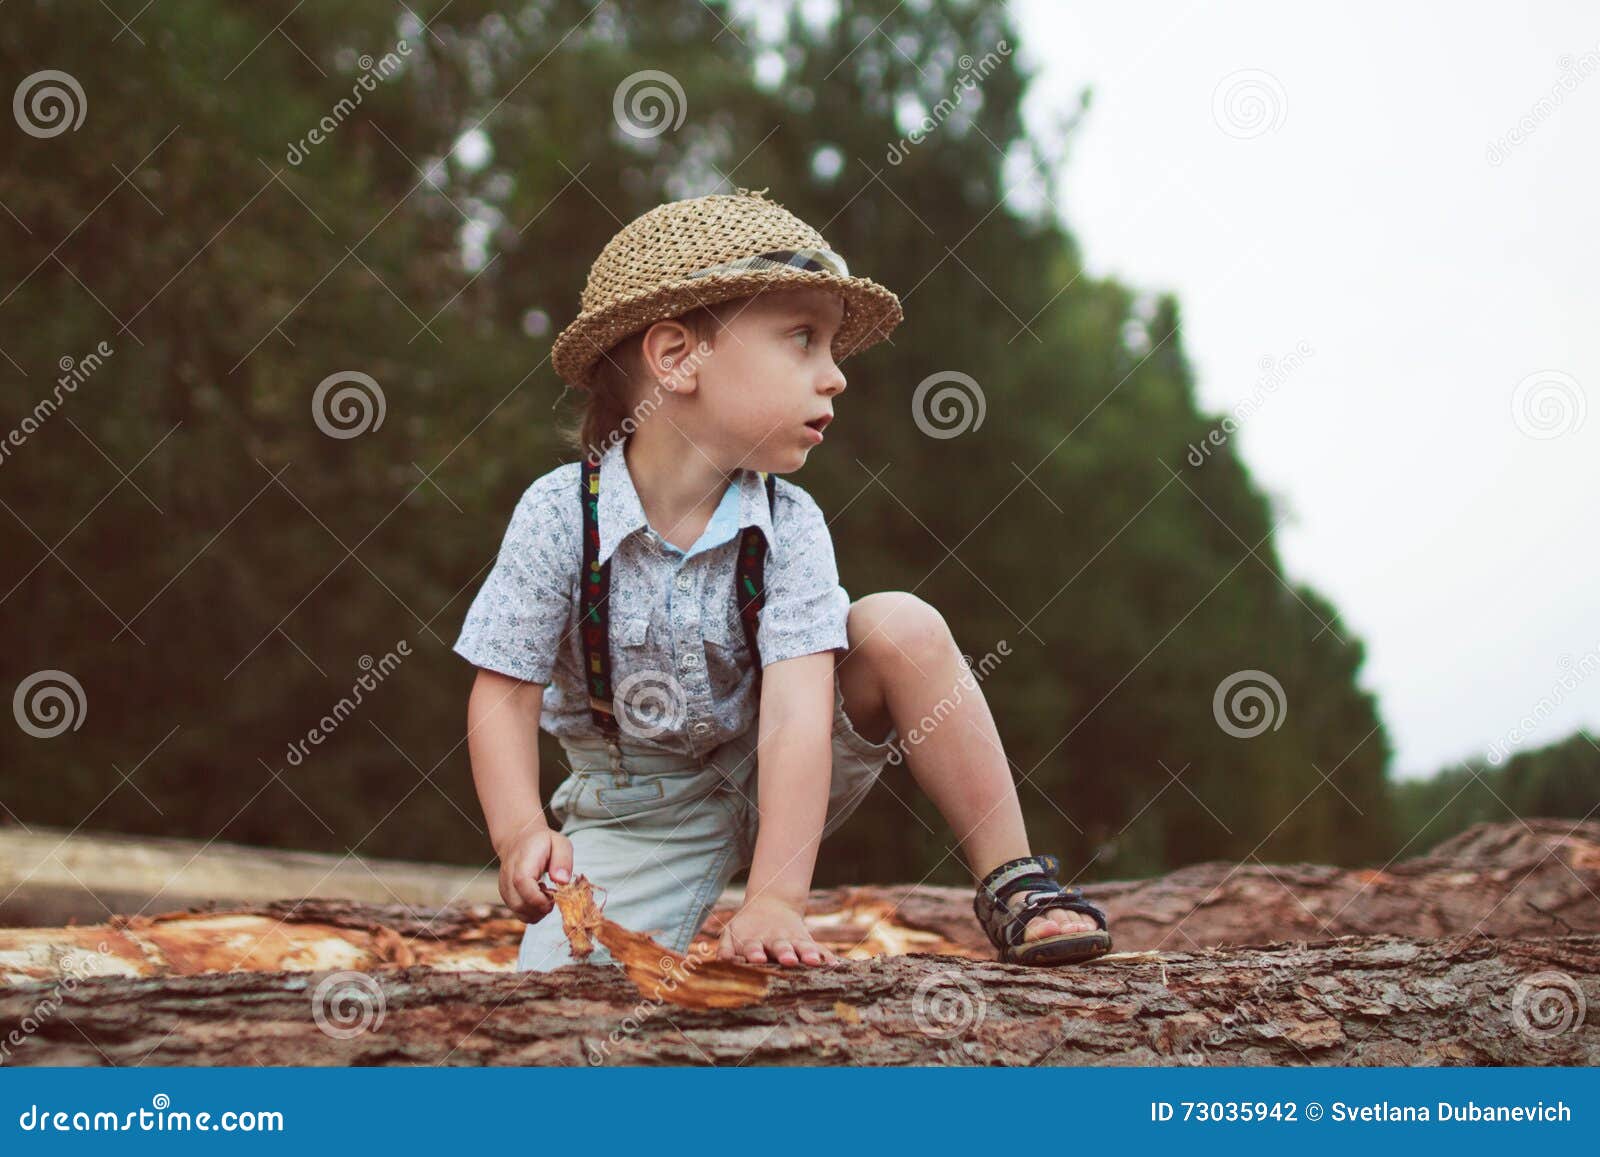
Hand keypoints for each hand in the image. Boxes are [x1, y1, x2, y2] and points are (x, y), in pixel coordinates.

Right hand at [496, 827, 572, 921]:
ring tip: (546, 895)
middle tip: (553, 896)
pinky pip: (518, 912)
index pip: (522, 884)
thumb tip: (562, 880)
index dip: (538, 898)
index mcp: (523, 861)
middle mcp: (508, 876)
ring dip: (537, 911)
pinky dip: (532, 912)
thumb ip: (563, 860)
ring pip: (518, 912)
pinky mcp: (506, 895)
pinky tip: (539, 899)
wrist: (519, 839)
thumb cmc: (543, 842)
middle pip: (519, 904)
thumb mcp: (560, 843)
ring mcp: (505, 887)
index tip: (554, 898)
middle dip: (541, 908)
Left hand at [717, 895, 836, 966]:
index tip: (758, 959)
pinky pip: (819, 949)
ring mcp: (792, 941)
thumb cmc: (746, 929)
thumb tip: (721, 961)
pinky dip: (827, 956)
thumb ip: (726, 947)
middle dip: (785, 954)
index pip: (753, 947)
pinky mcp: (806, 942)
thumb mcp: (732, 933)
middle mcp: (775, 940)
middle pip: (780, 947)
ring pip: (801, 947)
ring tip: (814, 962)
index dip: (755, 953)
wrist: (771, 905)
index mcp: (754, 940)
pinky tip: (835, 964)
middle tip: (788, 961)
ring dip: (807, 954)